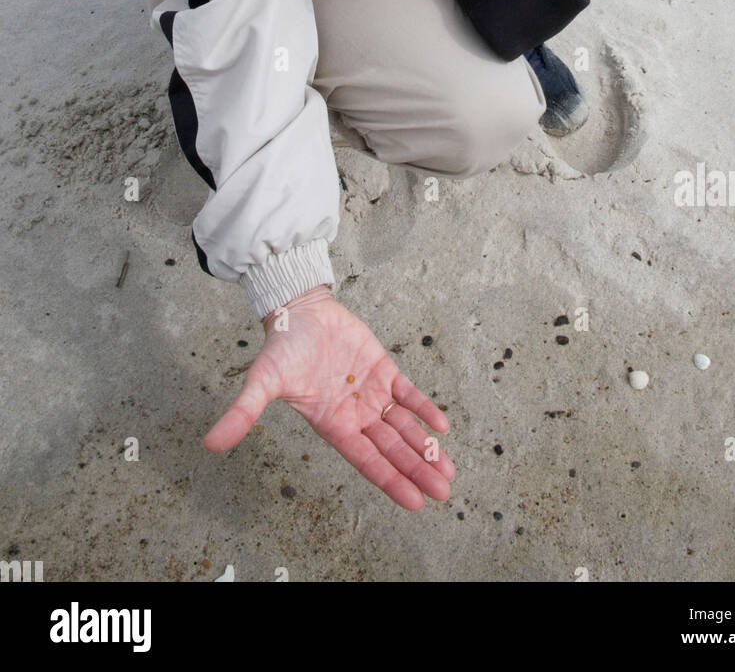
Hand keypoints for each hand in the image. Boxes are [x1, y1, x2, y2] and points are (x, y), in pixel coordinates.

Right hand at [201, 286, 454, 510]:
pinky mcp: (382, 367)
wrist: (296, 309)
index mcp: (332, 424)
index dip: (391, 480)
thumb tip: (210, 444)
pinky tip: (442, 426)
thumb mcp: (261, 382)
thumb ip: (242, 413)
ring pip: (404, 426)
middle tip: (444, 493)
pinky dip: (424, 408)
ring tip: (447, 471)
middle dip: (417, 470)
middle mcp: (355, 413)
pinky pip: (408, 392)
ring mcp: (370, 392)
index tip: (414, 502)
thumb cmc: (279, 347)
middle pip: (392, 449)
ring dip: (426, 447)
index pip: (366, 460)